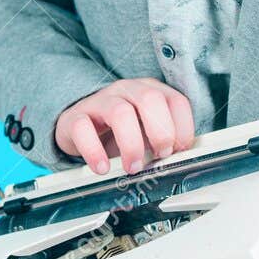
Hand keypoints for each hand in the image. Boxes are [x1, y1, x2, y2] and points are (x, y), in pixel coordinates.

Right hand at [54, 78, 195, 174]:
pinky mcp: (75, 117)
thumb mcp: (146, 132)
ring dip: (131, 145)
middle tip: (159, 156)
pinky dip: (94, 152)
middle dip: (161, 132)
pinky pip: (83, 128)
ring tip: (132, 167)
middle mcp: (127, 91)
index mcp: (150, 91)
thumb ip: (162, 142)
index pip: (176, 101)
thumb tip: (179, 162)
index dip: (183, 127)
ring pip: (120, 112)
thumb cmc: (118, 131)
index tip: (179, 150)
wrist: (79, 127)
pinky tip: (102, 167)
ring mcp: (100, 101)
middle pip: (150, 99)